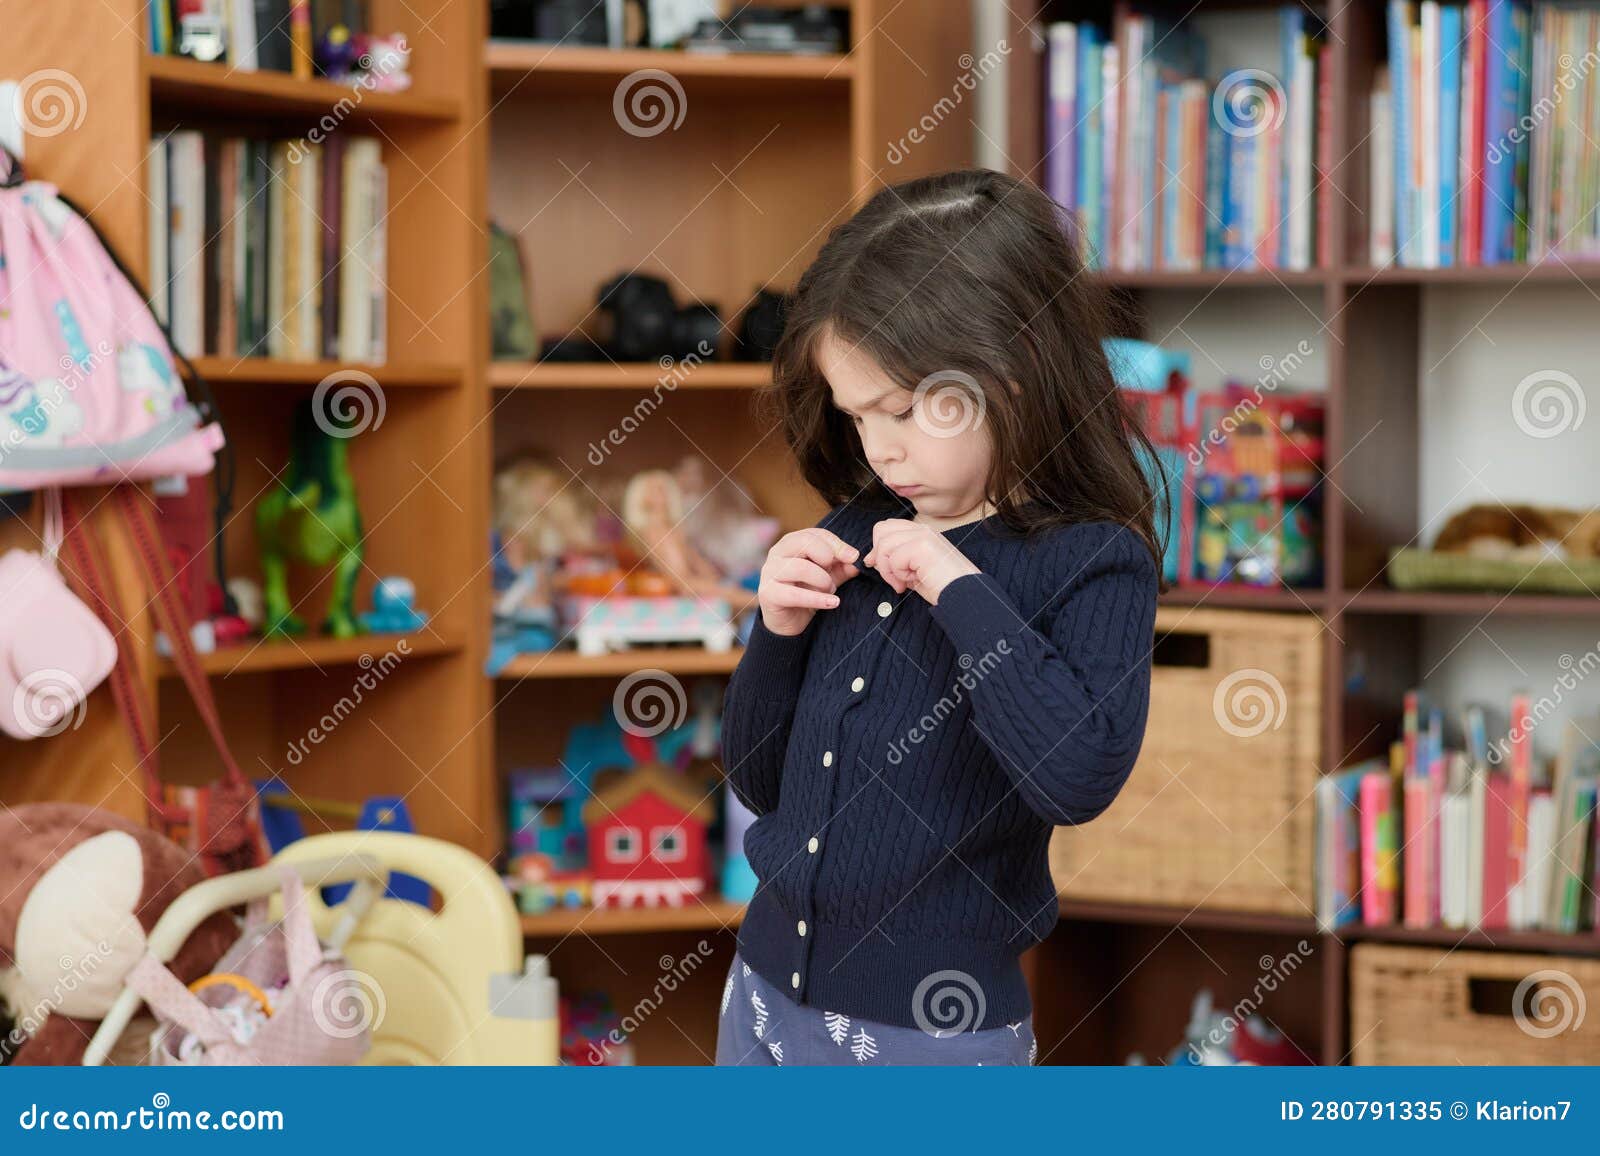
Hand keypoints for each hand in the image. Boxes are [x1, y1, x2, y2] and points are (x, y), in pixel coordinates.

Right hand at [757, 527, 860, 635]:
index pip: (815, 534)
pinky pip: (795, 594)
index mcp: (791, 543)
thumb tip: (856, 560)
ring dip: (822, 580)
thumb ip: (841, 567)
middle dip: (827, 556)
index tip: (853, 557)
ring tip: (831, 590)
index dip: (837, 544)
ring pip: (800, 568)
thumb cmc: (806, 591)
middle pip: (805, 542)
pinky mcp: (768, 593)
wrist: (788, 620)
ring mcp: (770, 572)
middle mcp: (777, 552)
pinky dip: (817, 599)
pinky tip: (832, 603)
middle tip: (835, 572)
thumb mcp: (828, 576)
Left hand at [864, 519, 980, 603]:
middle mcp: (922, 529)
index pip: (887, 527)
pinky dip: (898, 574)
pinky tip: (911, 582)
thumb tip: (871, 558)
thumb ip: (894, 560)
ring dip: (888, 569)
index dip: (877, 547)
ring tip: (902, 583)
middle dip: (879, 556)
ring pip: (884, 545)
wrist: (965, 595)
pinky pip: (894, 558)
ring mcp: (923, 535)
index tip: (879, 567)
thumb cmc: (942, 586)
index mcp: (921, 532)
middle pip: (881, 530)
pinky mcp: (922, 546)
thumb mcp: (913, 570)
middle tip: (891, 577)